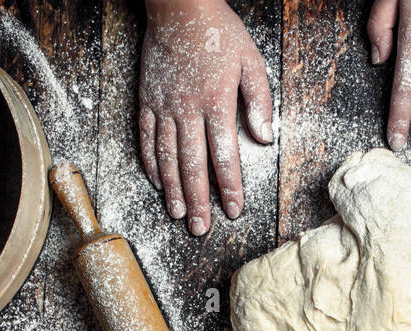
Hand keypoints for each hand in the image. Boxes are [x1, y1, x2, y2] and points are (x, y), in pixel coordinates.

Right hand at [139, 0, 273, 234]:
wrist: (178, 6)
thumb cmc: (219, 32)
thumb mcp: (251, 60)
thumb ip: (259, 100)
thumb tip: (264, 136)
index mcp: (216, 103)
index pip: (224, 155)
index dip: (230, 187)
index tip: (234, 210)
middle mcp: (187, 109)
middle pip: (193, 165)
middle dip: (198, 201)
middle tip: (201, 229)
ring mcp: (164, 106)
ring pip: (166, 156)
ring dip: (173, 189)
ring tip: (178, 215)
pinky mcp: (147, 99)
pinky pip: (146, 138)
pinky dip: (151, 164)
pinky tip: (157, 184)